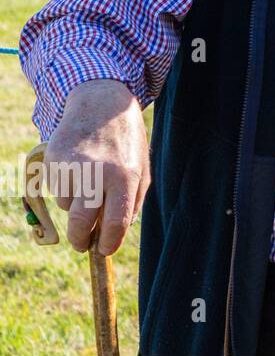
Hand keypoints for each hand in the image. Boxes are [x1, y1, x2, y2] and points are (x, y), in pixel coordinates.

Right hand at [41, 80, 150, 255]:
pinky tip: (77, 169)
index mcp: (126, 177)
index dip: (109, 243)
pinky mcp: (53, 160)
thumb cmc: (126, 142)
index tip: (104, 250)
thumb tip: (118, 232)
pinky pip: (57, 190)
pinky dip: (65, 189)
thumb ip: (133, 201)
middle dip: (80, 241)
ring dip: (76, 206)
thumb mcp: (141, 167)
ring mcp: (72, 167)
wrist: (102, 105)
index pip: (116, 223)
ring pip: (67, 208)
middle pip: (81, 224)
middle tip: (83, 245)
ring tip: (89, 181)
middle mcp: (97, 173)